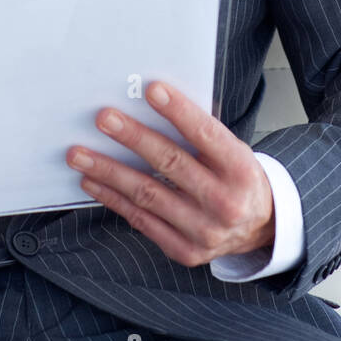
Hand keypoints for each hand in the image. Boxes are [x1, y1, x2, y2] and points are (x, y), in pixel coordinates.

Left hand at [67, 81, 274, 265]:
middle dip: (133, 137)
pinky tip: (92, 182)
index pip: (206, 135)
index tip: (150, 90)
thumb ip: (200, 131)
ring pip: (148, 194)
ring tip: (80, 154)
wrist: (261, 229)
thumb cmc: (237, 178)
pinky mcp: (185, 251)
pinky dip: (113, 199)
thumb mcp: (233, 151)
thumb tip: (153, 99)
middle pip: (170, 163)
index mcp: (241, 170)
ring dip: (109, 171)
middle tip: (103, 119)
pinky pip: (141, 221)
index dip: (178, 111)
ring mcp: (204, 231)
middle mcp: (225, 203)